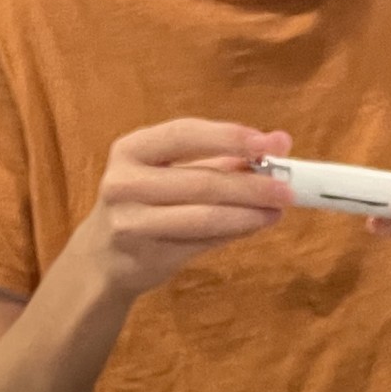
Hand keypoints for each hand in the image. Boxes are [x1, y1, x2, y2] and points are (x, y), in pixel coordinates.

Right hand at [68, 119, 294, 299]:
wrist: (103, 256)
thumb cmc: (146, 201)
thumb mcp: (170, 171)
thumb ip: (223, 157)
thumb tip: (279, 142)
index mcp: (130, 150)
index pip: (184, 135)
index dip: (228, 137)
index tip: (268, 143)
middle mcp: (124, 183)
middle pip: (201, 180)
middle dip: (250, 184)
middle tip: (286, 188)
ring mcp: (132, 222)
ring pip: (204, 216)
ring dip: (248, 213)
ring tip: (278, 210)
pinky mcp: (147, 256)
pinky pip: (202, 242)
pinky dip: (235, 232)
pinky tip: (255, 224)